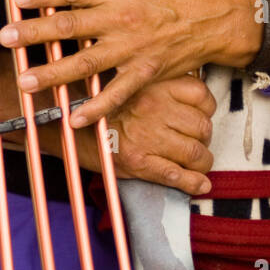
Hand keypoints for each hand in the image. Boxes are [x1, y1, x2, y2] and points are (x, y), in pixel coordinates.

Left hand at [0, 0, 261, 127]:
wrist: (219, 16)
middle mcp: (121, 20)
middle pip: (69, 27)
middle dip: (34, 33)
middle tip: (5, 39)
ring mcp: (132, 49)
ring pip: (85, 64)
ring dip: (53, 74)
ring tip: (26, 80)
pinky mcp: (145, 73)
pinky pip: (117, 94)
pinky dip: (96, 108)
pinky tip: (73, 119)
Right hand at [64, 74, 216, 197]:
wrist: (63, 123)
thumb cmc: (98, 104)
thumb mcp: (129, 82)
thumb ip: (157, 86)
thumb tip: (188, 100)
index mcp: (154, 84)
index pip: (202, 96)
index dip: (206, 111)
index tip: (200, 117)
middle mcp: (155, 107)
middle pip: (202, 126)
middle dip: (203, 139)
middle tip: (195, 143)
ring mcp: (148, 135)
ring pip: (196, 152)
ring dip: (201, 163)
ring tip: (196, 165)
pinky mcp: (139, 162)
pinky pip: (177, 175)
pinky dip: (193, 183)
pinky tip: (200, 186)